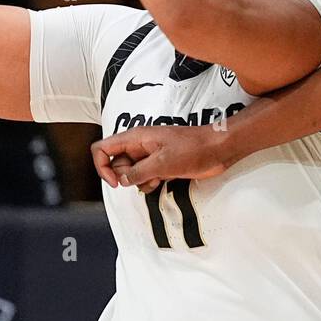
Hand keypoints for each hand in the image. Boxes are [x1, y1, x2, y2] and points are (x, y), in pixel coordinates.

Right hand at [91, 124, 234, 191]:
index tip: (115, 182)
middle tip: (144, 177)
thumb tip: (122, 181)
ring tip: (156, 178)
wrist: (217, 150)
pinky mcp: (161, 165)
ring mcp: (150, 156)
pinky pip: (144, 177)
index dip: (102, 166)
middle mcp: (140, 146)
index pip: (103, 148)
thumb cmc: (194, 148)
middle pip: (116, 164)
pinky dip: (150, 183)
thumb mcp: (162, 163)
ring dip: (139, 182)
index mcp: (136, 138)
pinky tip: (162, 181)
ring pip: (130, 173)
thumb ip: (137, 172)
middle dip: (125, 176)